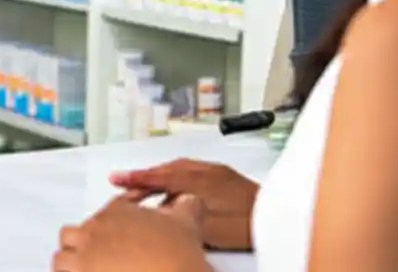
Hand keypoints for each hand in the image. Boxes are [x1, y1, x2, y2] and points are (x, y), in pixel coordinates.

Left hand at [53, 195, 209, 271]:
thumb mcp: (185, 221)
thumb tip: (188, 198)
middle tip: (95, 255)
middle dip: (80, 244)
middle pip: (71, 235)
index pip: (103, 213)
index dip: (110, 222)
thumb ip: (185, 205)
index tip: (115, 234)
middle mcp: (94, 233)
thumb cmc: (177, 253)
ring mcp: (84, 259)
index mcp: (114, 212)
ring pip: (61, 260)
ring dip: (69, 265)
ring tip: (82, 271)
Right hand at [110, 159, 258, 250]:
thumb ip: (180, 217)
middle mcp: (205, 170)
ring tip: (148, 187)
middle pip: (167, 170)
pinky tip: (178, 193)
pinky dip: (177, 180)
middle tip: (126, 183)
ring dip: (162, 177)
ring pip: (180, 170)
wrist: (281, 214)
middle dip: (145, 177)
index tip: (116, 178)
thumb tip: (162, 216)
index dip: (135, 178)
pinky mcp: (227, 178)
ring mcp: (217, 172)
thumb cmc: (247, 223)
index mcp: (197, 179)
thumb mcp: (207, 227)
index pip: (159, 176)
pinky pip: (192, 173)